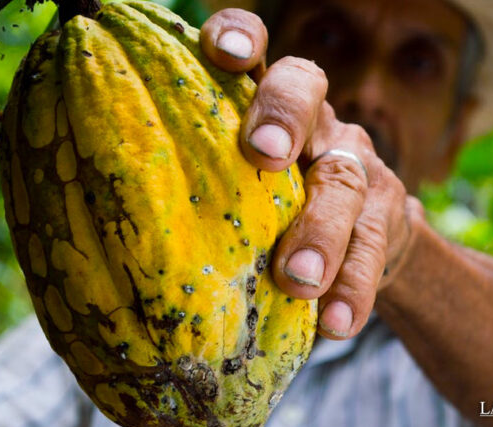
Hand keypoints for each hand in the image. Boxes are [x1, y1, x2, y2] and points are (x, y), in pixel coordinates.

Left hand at [200, 9, 418, 339]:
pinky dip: (354, 287)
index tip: (222, 52)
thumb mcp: (241, 189)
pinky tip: (337, 323)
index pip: (257, 49)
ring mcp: (357, 163)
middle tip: (263, 154)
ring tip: (299, 280)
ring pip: (345, 179)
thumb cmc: (274, 213)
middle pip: (307, 90)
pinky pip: (373, 248)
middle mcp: (316, 121)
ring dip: (321, 231)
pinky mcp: (387, 215)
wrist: (363, 241)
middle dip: (284, 116)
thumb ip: (203, 185)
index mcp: (267, 105)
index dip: (241, 37)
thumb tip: (105, 228)